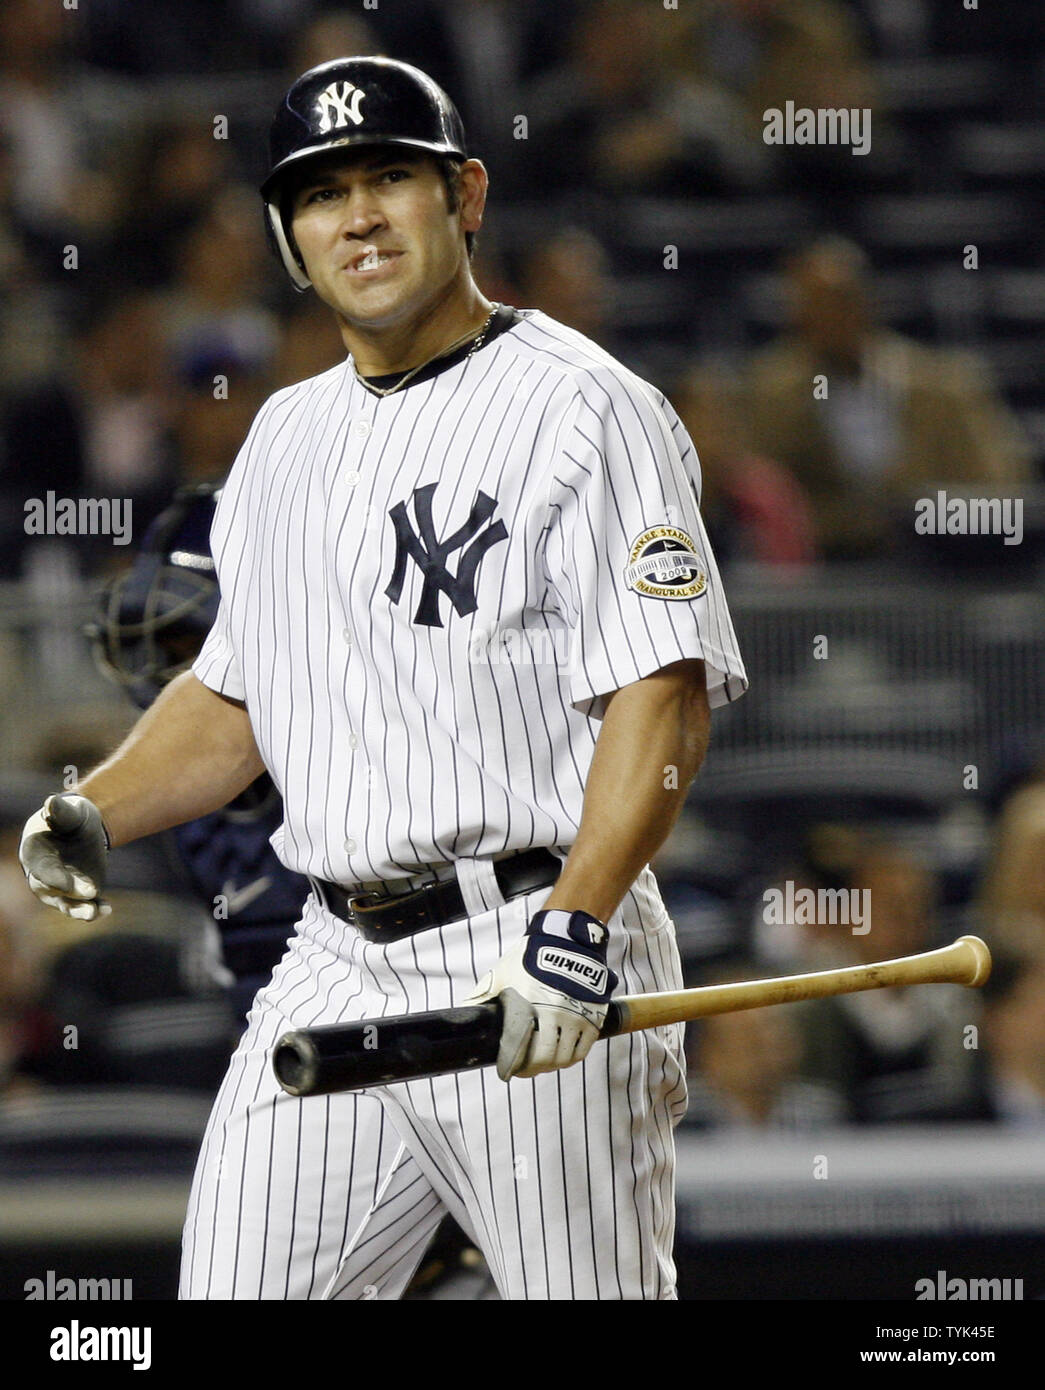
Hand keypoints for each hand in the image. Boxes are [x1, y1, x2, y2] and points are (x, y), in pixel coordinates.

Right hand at [19, 794, 110, 920]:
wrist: (81, 827)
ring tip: (94, 912)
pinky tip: (107, 909)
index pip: (41, 869)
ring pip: (66, 904)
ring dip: (80, 910)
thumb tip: (51, 802)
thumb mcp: (69, 811)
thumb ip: (61, 812)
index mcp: (35, 853)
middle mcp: (42, 875)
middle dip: (71, 893)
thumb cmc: (70, 816)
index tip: (65, 884)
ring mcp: (60, 887)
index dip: (53, 877)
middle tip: (91, 891)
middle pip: (52, 889)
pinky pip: (84, 906)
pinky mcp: (78, 893)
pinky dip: (95, 910)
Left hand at [465, 909, 616, 1080]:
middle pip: (545, 1058)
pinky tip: (564, 1056)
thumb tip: (462, 1011)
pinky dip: (573, 1058)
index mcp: (527, 1007)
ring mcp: (575, 1016)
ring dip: (553, 1065)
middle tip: (528, 1070)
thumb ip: (483, 995)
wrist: (566, 939)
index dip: (514, 1067)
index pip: (520, 1050)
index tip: (509, 1071)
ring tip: (546, 1063)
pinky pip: (583, 1048)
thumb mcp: (503, 974)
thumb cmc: (530, 957)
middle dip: (534, 1068)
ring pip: (564, 1057)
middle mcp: (552, 1014)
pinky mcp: (593, 1015)